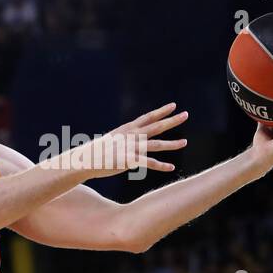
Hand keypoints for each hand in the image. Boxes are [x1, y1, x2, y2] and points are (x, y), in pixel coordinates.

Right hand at [50, 103, 188, 177]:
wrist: (86, 159)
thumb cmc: (98, 151)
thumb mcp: (113, 139)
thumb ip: (124, 138)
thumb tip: (130, 138)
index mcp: (128, 129)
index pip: (148, 117)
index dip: (161, 111)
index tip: (173, 105)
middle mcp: (132, 135)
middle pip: (156, 126)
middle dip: (172, 120)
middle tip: (186, 114)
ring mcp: (131, 147)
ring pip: (156, 144)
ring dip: (172, 143)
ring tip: (185, 142)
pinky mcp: (130, 160)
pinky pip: (149, 163)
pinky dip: (161, 165)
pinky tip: (171, 167)